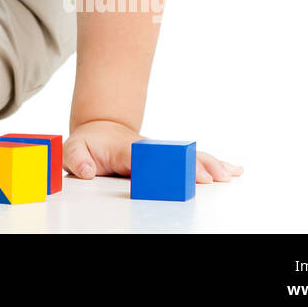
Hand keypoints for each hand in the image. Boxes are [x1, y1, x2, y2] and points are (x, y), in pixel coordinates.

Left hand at [65, 119, 243, 182]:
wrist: (101, 129)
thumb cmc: (90, 143)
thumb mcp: (73, 148)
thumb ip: (76, 158)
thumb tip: (88, 170)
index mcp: (127, 149)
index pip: (148, 158)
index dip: (165, 166)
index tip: (179, 172)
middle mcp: (150, 149)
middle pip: (176, 157)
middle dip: (195, 166)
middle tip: (215, 177)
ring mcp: (161, 151)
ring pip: (189, 157)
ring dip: (210, 165)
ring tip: (231, 174)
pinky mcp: (169, 156)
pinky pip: (192, 159)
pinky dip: (213, 163)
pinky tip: (233, 170)